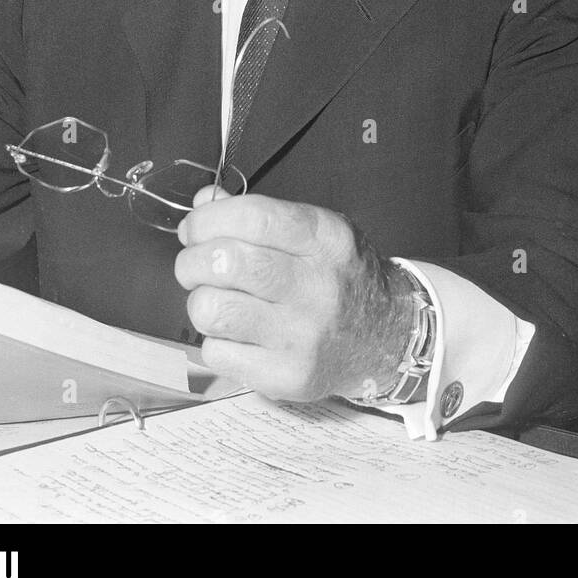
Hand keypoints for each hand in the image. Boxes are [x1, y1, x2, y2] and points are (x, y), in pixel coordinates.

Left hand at [174, 193, 414, 401]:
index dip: (209, 219)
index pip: (254, 217)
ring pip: (213, 310)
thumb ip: (259, 214)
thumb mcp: (315, 232)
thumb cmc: (339, 277)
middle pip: (226, 262)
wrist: (385, 337)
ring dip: (200, 301)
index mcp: (327, 240)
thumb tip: (204, 201)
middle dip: (192, 260)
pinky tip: (237, 333)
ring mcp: (303, 337)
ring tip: (216, 299)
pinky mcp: (288, 377)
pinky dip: (215, 340)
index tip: (194, 227)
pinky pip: (216, 353)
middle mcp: (318, 287)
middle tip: (195, 264)